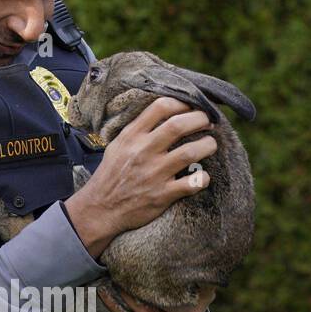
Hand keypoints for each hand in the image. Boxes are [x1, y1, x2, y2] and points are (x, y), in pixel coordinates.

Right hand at [65, 97, 217, 256]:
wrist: (101, 209)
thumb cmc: (111, 174)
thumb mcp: (118, 146)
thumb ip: (138, 130)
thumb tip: (163, 114)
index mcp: (131, 136)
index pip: (161, 107)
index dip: (183, 102)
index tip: (191, 107)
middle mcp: (143, 151)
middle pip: (179, 124)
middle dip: (201, 119)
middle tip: (208, 122)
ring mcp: (154, 173)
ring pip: (192, 151)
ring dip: (208, 145)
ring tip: (209, 144)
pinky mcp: (163, 194)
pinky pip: (194, 183)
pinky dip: (204, 178)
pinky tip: (202, 176)